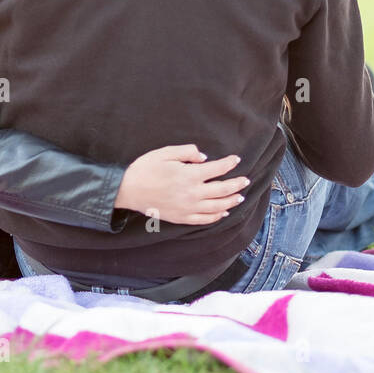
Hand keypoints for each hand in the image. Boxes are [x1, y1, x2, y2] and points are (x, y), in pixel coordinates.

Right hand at [114, 144, 247, 224]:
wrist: (127, 190)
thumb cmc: (145, 168)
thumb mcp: (165, 152)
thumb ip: (187, 152)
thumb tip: (204, 157)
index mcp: (189, 175)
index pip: (217, 169)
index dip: (230, 164)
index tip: (237, 160)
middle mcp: (192, 193)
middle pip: (222, 189)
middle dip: (236, 184)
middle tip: (245, 181)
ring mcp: (187, 208)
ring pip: (216, 206)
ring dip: (230, 201)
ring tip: (239, 197)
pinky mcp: (181, 218)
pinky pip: (204, 220)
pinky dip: (216, 217)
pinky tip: (222, 213)